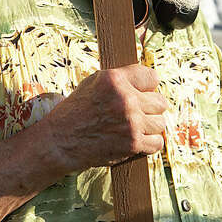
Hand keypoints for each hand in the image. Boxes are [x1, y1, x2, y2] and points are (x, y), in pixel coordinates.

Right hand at [40, 64, 166, 173]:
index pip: (152, 77)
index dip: (148, 86)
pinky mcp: (133, 144)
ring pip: (160, 123)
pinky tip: (136, 139)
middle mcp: (125, 99)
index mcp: (114, 79)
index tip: (143, 92)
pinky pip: (157, 142)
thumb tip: (148, 80)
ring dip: (150, 127)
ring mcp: (131, 122)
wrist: (61, 141)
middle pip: (160, 101)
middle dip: (150, 108)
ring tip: (134, 127)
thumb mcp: (93, 83)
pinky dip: (149, 143)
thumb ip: (121, 80)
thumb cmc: (75, 111)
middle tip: (136, 112)